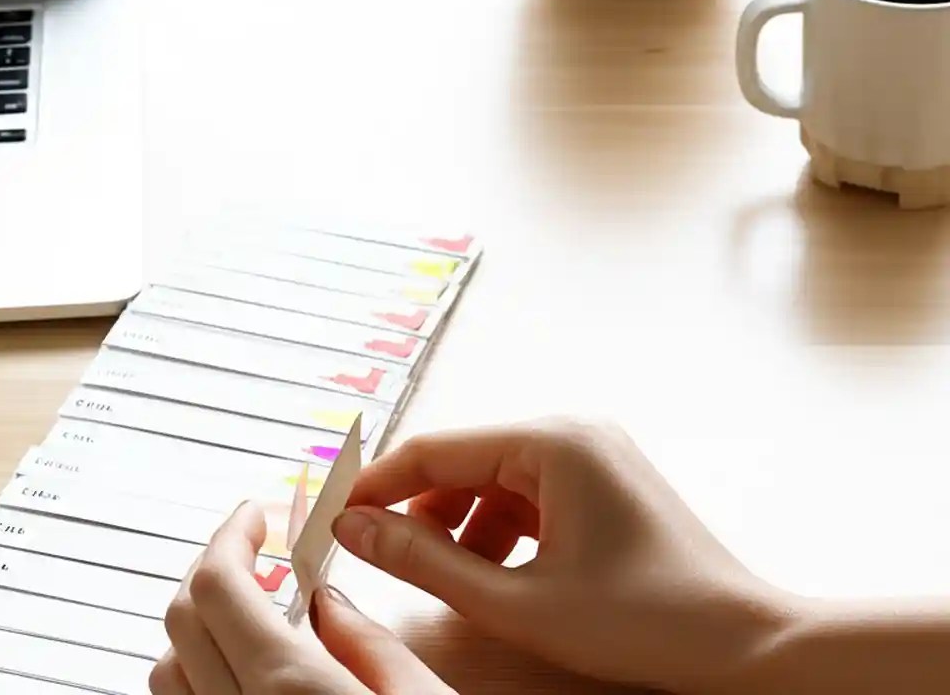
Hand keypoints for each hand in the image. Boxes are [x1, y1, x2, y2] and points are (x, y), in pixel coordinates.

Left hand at [149, 501, 453, 693]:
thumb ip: (370, 646)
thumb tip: (329, 605)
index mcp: (288, 686)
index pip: (218, 584)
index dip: (231, 536)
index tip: (255, 517)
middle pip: (181, 619)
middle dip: (212, 570)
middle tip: (252, 553)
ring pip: (169, 672)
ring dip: (198, 629)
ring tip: (250, 613)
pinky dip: (198, 675)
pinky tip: (245, 671)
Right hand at [334, 418, 797, 693]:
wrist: (744, 644)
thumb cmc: (641, 620)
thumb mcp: (514, 599)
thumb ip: (423, 561)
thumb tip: (353, 530)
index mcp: (552, 443)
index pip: (434, 450)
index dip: (376, 486)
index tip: (334, 521)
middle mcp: (572, 433)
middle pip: (462, 464)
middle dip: (418, 512)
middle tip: (380, 560)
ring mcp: (592, 457)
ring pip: (492, 484)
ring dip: (458, 529)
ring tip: (444, 581)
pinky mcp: (603, 485)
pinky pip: (527, 498)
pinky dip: (498, 534)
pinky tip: (490, 577)